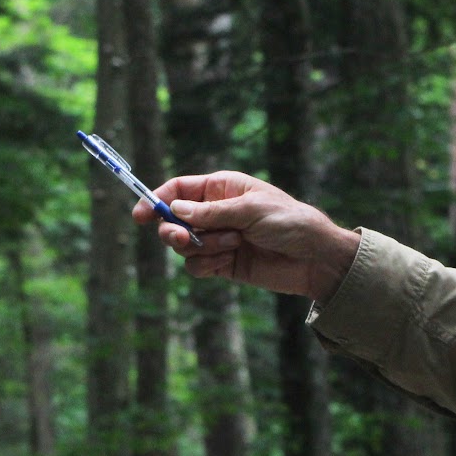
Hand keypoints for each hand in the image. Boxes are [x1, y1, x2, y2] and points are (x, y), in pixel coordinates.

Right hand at [135, 171, 361, 300]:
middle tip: (182, 238)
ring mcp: (218, 239)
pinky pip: (197, 267)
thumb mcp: (252, 210)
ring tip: (233, 246)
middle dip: (172, 230)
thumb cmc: (290, 222)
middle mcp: (215, 212)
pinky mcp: (223, 264)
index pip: (178, 189)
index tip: (140, 215)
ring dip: (202, 248)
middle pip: (172, 220)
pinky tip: (229, 261)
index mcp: (222, 188)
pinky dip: (207, 265)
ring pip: (183, 245)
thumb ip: (212, 212)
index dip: (155, 200)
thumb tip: (176, 209)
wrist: (314, 258)